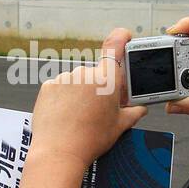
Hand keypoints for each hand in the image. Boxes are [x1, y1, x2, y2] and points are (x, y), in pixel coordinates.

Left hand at [28, 28, 147, 167]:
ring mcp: (65, 79)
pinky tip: (64, 115)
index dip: (122, 37)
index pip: (115, 46)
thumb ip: (133, 113)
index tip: (125, 35)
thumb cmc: (90, 140)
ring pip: (77, 82)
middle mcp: (85, 73)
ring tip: (78, 117)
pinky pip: (60, 88)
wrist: (59, 152)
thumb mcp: (119, 127)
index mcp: (107, 80)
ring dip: (79, 94)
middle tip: (97, 109)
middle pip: (96, 74)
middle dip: (99, 88)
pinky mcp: (48, 87)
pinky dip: (63, 98)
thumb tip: (140, 109)